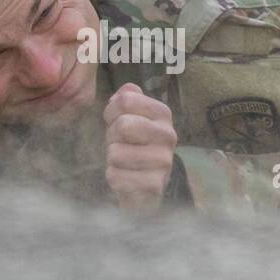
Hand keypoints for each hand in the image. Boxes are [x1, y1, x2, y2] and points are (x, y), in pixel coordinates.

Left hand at [103, 82, 177, 213]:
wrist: (144, 189)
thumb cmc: (132, 148)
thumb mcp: (130, 119)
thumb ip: (127, 100)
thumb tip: (126, 90)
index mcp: (163, 113)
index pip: (126, 100)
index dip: (111, 112)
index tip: (115, 122)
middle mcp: (168, 135)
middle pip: (123, 125)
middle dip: (112, 137)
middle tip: (119, 145)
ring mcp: (164, 161)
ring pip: (116, 153)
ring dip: (112, 159)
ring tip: (124, 162)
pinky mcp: (155, 184)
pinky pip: (116, 176)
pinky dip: (114, 178)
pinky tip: (126, 178)